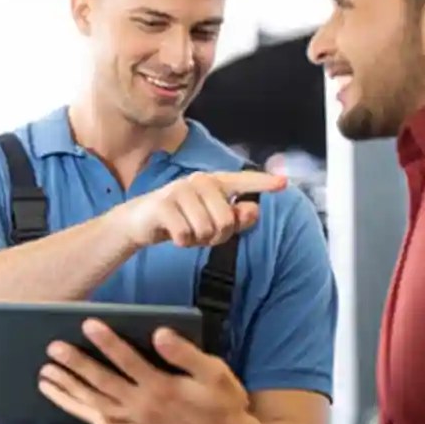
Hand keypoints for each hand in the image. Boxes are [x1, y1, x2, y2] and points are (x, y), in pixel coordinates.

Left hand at [38, 319, 262, 423]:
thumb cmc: (221, 405)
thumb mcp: (214, 374)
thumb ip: (186, 354)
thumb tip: (160, 333)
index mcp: (162, 388)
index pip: (129, 361)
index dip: (107, 342)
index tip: (87, 323)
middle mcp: (143, 407)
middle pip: (103, 383)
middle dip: (76, 364)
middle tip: (53, 348)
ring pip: (94, 405)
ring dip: (68, 389)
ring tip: (45, 374)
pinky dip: (80, 412)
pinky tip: (63, 401)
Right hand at [110, 171, 285, 248]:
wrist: (140, 222)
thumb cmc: (180, 219)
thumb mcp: (210, 221)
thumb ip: (236, 218)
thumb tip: (253, 210)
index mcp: (214, 182)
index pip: (244, 181)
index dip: (264, 183)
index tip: (284, 183)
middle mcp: (199, 181)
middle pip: (226, 220)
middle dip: (216, 235)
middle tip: (200, 233)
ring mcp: (180, 191)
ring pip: (206, 229)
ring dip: (196, 239)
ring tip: (186, 232)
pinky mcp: (164, 205)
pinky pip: (185, 234)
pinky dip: (181, 242)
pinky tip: (174, 235)